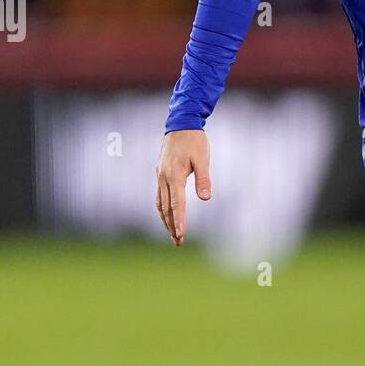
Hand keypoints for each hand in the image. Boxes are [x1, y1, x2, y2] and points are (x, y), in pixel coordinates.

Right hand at [155, 130, 211, 244]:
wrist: (180, 123)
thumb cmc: (194, 141)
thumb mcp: (203, 159)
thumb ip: (204, 179)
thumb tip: (205, 198)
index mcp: (174, 175)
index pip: (177, 203)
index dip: (179, 220)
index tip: (181, 234)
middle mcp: (164, 178)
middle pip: (166, 208)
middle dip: (171, 226)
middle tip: (178, 242)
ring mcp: (160, 176)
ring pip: (160, 203)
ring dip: (165, 220)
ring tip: (172, 234)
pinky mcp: (160, 173)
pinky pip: (159, 195)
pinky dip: (162, 208)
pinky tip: (166, 215)